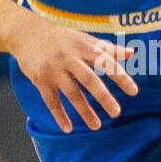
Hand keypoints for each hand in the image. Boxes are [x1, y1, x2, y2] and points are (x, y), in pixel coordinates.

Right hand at [13, 16, 138, 132]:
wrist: (26, 33)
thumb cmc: (62, 37)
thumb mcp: (84, 38)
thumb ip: (107, 48)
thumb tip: (131, 53)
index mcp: (83, 47)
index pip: (105, 63)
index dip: (120, 77)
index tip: (134, 92)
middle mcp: (69, 58)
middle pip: (89, 79)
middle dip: (103, 97)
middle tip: (116, 113)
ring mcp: (53, 70)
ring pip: (71, 94)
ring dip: (85, 111)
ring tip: (97, 126)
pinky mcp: (40, 80)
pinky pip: (51, 101)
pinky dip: (59, 116)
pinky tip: (68, 129)